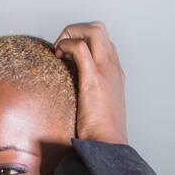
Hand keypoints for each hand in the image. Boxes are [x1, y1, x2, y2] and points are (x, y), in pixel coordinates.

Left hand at [52, 21, 127, 144]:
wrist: (108, 145)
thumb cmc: (101, 133)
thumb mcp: (98, 108)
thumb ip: (89, 96)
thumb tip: (71, 96)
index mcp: (116, 73)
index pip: (103, 42)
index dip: (83, 41)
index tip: (67, 56)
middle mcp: (114, 67)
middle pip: (99, 29)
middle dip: (76, 30)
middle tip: (61, 48)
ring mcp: (106, 71)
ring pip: (94, 30)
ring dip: (71, 33)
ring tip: (58, 51)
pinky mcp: (94, 79)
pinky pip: (80, 48)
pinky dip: (66, 45)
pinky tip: (58, 57)